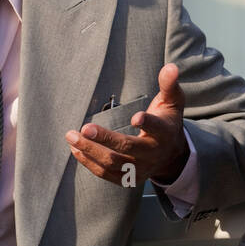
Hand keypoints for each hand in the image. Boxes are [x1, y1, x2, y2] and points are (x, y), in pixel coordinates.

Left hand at [66, 63, 188, 185]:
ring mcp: (141, 169)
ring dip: (90, 151)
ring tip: (71, 137)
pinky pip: (106, 174)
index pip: (157, 128)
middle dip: (105, 138)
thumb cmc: (167, 120)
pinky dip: (89, 163)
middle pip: (128, 148)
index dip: (147, 123)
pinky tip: (76, 150)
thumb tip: (171, 67)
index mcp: (165, 133)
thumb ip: (169, 84)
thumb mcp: (172, 101)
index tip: (135, 117)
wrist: (172, 153)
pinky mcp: (129, 179)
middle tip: (84, 128)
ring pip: (113, 163)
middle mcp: (153, 154)